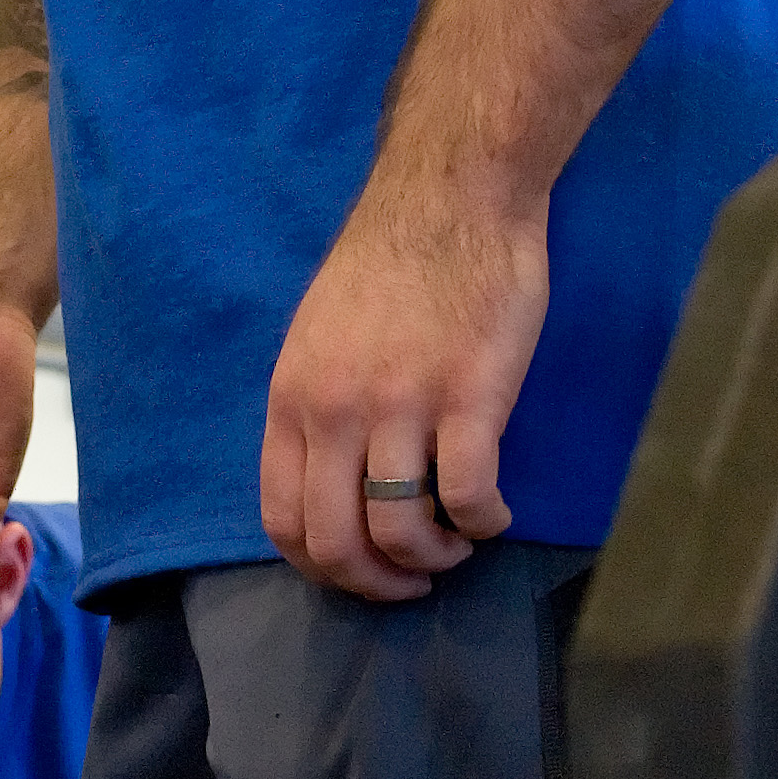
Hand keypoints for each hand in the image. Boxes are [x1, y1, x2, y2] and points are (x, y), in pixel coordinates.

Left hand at [259, 171, 543, 600]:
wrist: (452, 196)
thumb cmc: (391, 265)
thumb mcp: (317, 339)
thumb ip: (314, 410)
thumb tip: (326, 483)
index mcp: (293, 400)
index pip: (284, 520)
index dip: (323, 568)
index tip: (360, 572)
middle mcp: (336, 410)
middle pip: (336, 542)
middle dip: (376, 583)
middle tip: (412, 582)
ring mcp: (402, 404)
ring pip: (401, 529)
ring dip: (433, 559)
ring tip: (456, 545)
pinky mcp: (470, 396)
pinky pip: (469, 495)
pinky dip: (483, 523)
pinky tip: (493, 514)